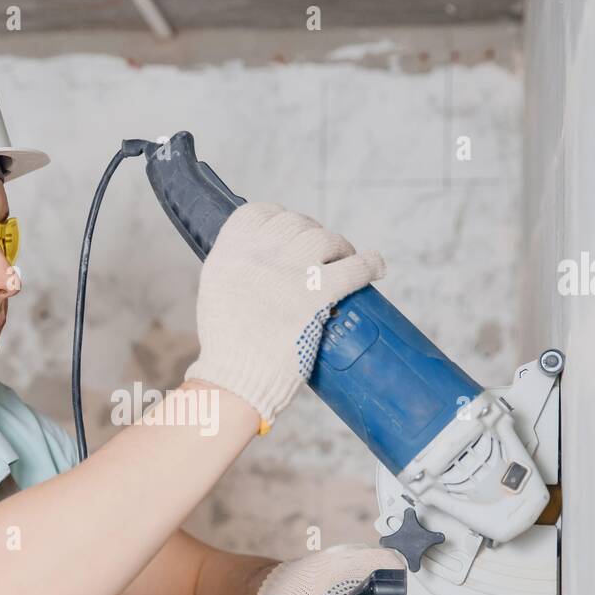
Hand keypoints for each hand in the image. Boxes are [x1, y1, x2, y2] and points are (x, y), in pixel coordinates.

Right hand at [185, 202, 385, 430]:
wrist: (235, 381)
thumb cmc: (228, 347)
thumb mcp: (217, 295)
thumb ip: (237, 272)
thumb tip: (262, 264)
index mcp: (229, 253)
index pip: (259, 213)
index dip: (280, 219)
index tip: (291, 234)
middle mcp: (258, 255)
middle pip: (295, 224)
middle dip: (311, 234)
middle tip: (322, 253)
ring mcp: (289, 272)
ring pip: (325, 239)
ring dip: (339, 247)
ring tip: (344, 260)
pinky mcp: (315, 295)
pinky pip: (353, 268)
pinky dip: (369, 264)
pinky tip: (376, 267)